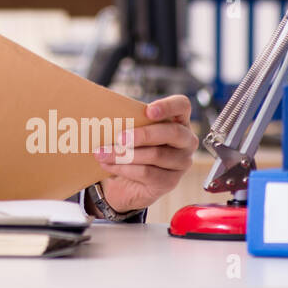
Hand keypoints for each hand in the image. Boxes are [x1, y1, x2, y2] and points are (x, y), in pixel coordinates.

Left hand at [93, 94, 197, 213]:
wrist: (125, 181)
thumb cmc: (129, 146)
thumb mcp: (129, 130)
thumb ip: (125, 120)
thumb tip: (103, 112)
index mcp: (177, 120)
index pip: (182, 105)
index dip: (168, 106)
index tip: (148, 111)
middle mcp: (186, 140)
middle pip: (173, 133)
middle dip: (144, 134)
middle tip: (119, 137)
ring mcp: (181, 162)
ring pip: (156, 155)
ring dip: (124, 154)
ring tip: (101, 153)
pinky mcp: (170, 182)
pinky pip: (147, 173)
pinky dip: (123, 168)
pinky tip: (107, 165)